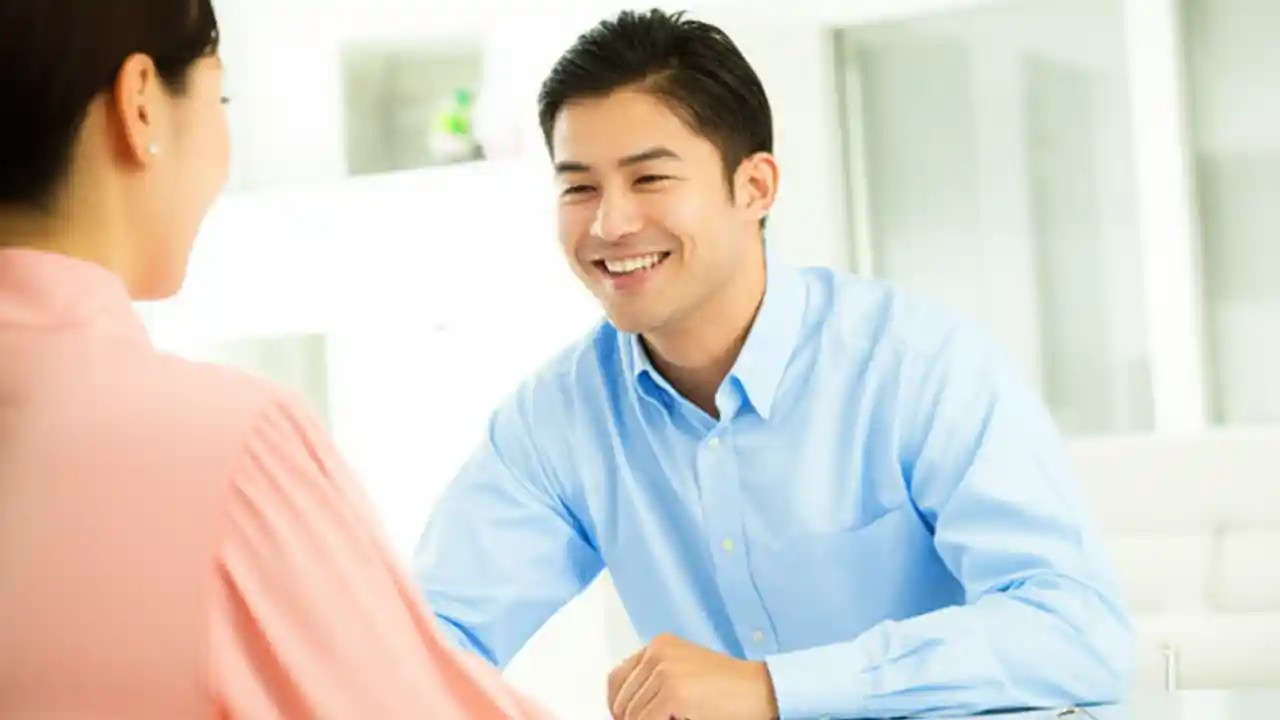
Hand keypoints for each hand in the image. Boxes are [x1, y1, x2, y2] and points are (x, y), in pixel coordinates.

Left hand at [606, 633, 779, 719]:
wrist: (761, 691)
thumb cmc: (729, 688)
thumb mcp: (685, 673)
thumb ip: (656, 681)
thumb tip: (624, 710)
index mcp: (659, 645)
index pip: (616, 679)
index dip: (616, 706)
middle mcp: (658, 653)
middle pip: (622, 700)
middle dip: (629, 719)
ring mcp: (665, 672)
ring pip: (632, 715)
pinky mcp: (674, 693)